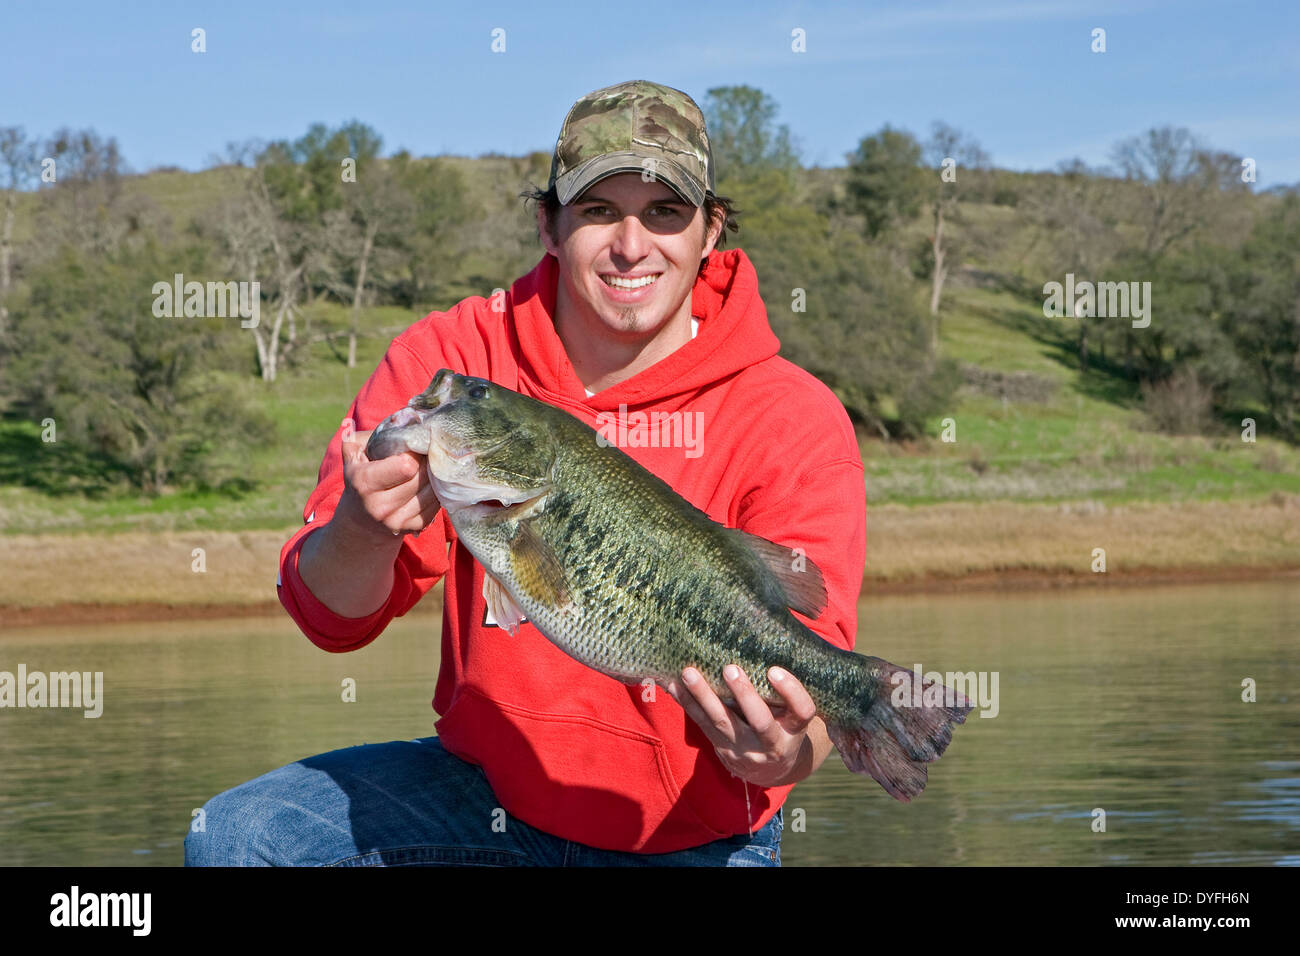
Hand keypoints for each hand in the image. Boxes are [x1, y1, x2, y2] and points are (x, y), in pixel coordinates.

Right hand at [335, 427, 440, 542]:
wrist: (359, 520)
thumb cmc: (360, 475)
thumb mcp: (354, 452)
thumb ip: (368, 433)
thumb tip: (398, 419)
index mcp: (364, 482)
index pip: (406, 466)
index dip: (414, 453)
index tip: (414, 447)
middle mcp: (379, 506)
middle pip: (422, 478)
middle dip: (427, 463)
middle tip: (427, 454)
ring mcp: (397, 521)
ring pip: (433, 492)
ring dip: (435, 477)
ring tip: (428, 468)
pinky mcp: (413, 528)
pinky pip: (437, 505)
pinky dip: (437, 492)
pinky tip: (429, 484)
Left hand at [662, 664, 825, 787]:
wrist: (769, 770)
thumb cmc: (783, 725)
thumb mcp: (793, 714)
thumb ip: (785, 691)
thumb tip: (766, 642)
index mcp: (796, 729)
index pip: (802, 711)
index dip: (791, 692)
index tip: (775, 670)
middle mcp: (773, 743)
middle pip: (760, 721)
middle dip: (744, 694)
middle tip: (730, 668)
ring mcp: (744, 749)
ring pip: (722, 723)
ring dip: (703, 696)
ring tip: (689, 673)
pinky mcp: (722, 749)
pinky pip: (702, 725)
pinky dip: (687, 703)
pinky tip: (673, 686)